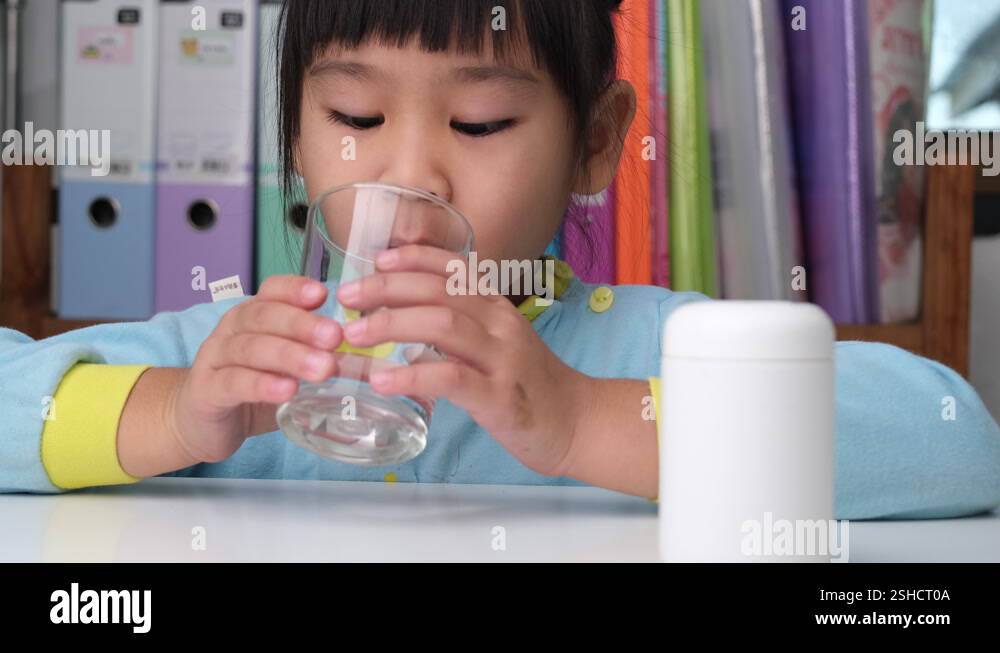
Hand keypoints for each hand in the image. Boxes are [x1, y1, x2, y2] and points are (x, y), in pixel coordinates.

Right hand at [169, 275, 343, 463]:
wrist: (200, 423)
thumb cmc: (252, 388)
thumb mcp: (287, 366)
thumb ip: (317, 355)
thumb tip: (369, 354)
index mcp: (254, 316)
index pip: (271, 290)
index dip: (295, 289)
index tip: (323, 294)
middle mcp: (232, 330)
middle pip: (264, 316)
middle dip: (302, 324)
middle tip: (335, 337)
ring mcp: (215, 359)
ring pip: (251, 348)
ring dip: (289, 356)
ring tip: (322, 368)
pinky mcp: (206, 392)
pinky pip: (233, 383)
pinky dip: (261, 384)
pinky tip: (286, 390)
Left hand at [335, 245, 591, 476]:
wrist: (577, 422)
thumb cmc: (527, 384)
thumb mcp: (497, 342)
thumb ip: (459, 325)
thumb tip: (402, 316)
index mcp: (496, 307)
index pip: (453, 266)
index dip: (412, 257)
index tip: (375, 259)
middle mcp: (500, 324)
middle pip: (439, 290)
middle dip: (387, 287)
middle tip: (347, 297)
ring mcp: (502, 359)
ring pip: (443, 325)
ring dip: (392, 323)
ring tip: (355, 333)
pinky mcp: (500, 398)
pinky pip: (451, 379)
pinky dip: (412, 375)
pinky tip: (382, 380)